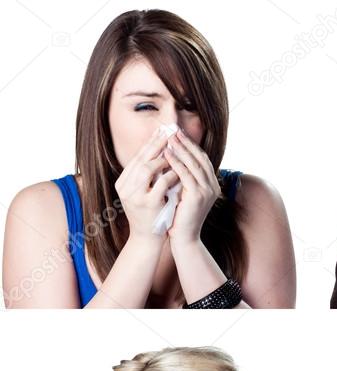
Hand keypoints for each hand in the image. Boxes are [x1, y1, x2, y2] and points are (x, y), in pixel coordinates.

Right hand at [113, 127, 178, 242]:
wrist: (147, 238)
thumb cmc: (150, 213)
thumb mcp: (145, 192)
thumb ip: (148, 175)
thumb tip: (161, 150)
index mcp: (123, 183)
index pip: (137, 158)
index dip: (150, 144)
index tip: (162, 132)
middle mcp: (125, 188)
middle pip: (140, 159)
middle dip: (157, 145)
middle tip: (170, 134)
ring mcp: (135, 196)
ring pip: (147, 169)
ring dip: (163, 160)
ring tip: (174, 154)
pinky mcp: (148, 205)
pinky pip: (161, 184)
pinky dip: (171, 176)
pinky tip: (180, 172)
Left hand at [163, 131, 220, 244]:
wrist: (184, 238)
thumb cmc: (181, 217)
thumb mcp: (185, 194)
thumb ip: (184, 179)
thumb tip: (174, 160)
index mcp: (212, 185)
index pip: (202, 160)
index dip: (191, 146)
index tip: (178, 134)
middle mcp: (213, 186)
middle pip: (200, 158)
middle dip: (186, 143)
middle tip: (173, 130)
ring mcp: (207, 191)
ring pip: (193, 164)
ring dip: (181, 149)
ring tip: (169, 138)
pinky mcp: (198, 196)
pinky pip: (186, 174)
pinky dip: (176, 162)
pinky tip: (167, 154)